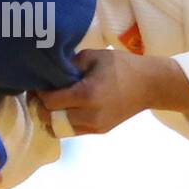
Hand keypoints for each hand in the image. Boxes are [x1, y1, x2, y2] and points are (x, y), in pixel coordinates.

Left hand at [36, 48, 188, 136]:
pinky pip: (71, 131)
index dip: (39, 93)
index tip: (38, 83)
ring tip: (49, 103)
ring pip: (58, 129)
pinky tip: (63, 109)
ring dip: (50, 117)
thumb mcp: (93, 56)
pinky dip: (62, 122)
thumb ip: (68, 64)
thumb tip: (48, 71)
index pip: (50, 101)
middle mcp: (89, 115)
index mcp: (87, 95)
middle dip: (41, 107)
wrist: (150, 85)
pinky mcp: (99, 131)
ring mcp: (94, 126)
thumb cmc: (121, 66)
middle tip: (39, 94)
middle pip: (50, 118)